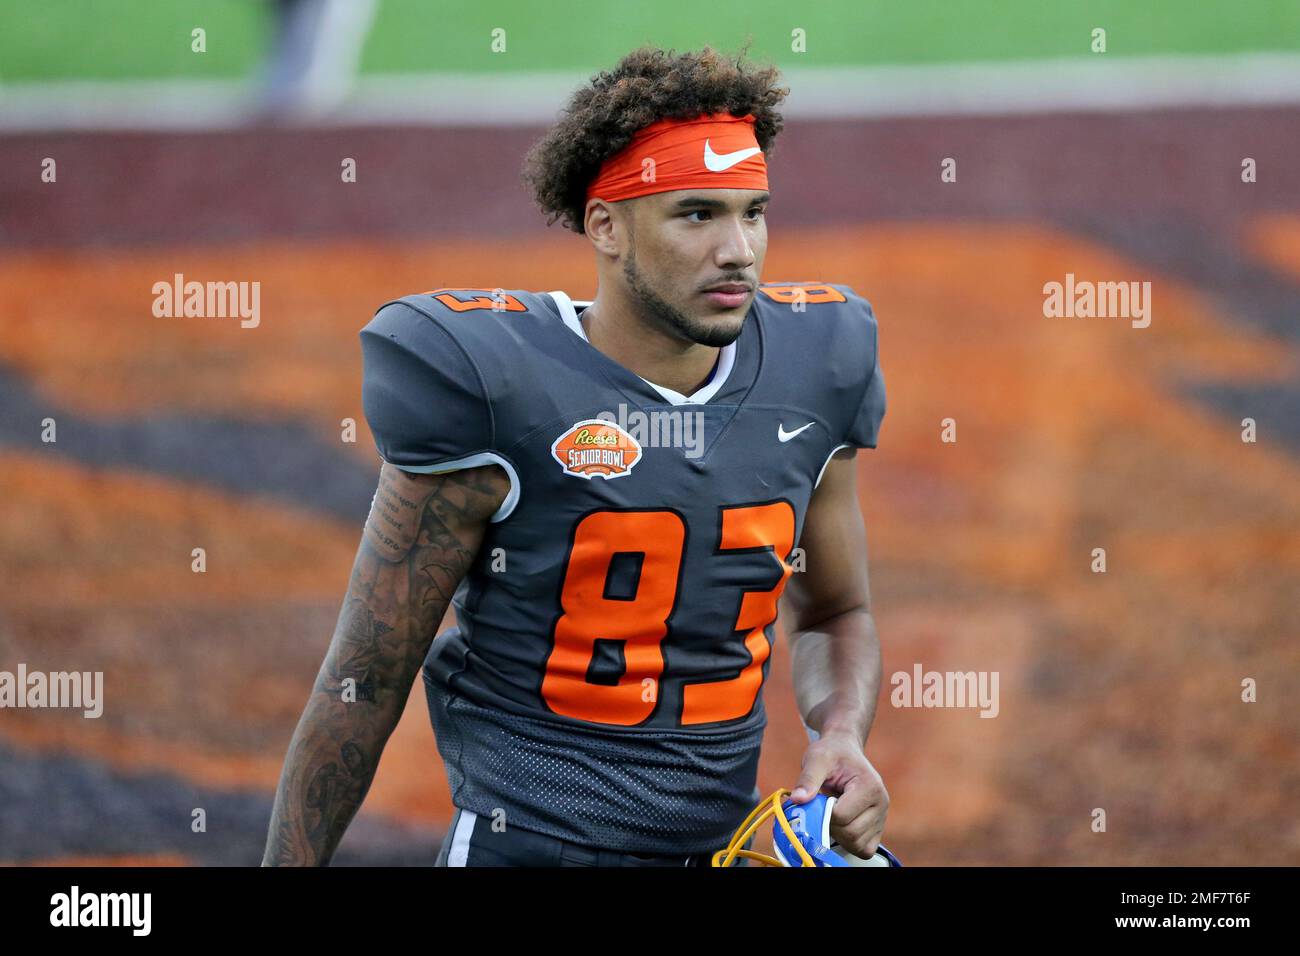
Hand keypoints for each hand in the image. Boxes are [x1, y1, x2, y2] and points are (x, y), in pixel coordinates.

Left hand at [790, 730, 888, 858]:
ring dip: (839, 835)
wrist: (844, 751)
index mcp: (870, 786)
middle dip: (830, 825)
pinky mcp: (878, 828)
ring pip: (858, 845)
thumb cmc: (831, 753)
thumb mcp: (817, 759)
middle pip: (851, 833)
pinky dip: (849, 843)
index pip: (842, 816)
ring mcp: (882, 818)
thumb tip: (797, 799)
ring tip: (832, 813)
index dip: (823, 812)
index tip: (818, 799)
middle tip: (823, 807)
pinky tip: (840, 825)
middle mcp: (882, 804)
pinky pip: (865, 849)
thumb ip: (808, 779)